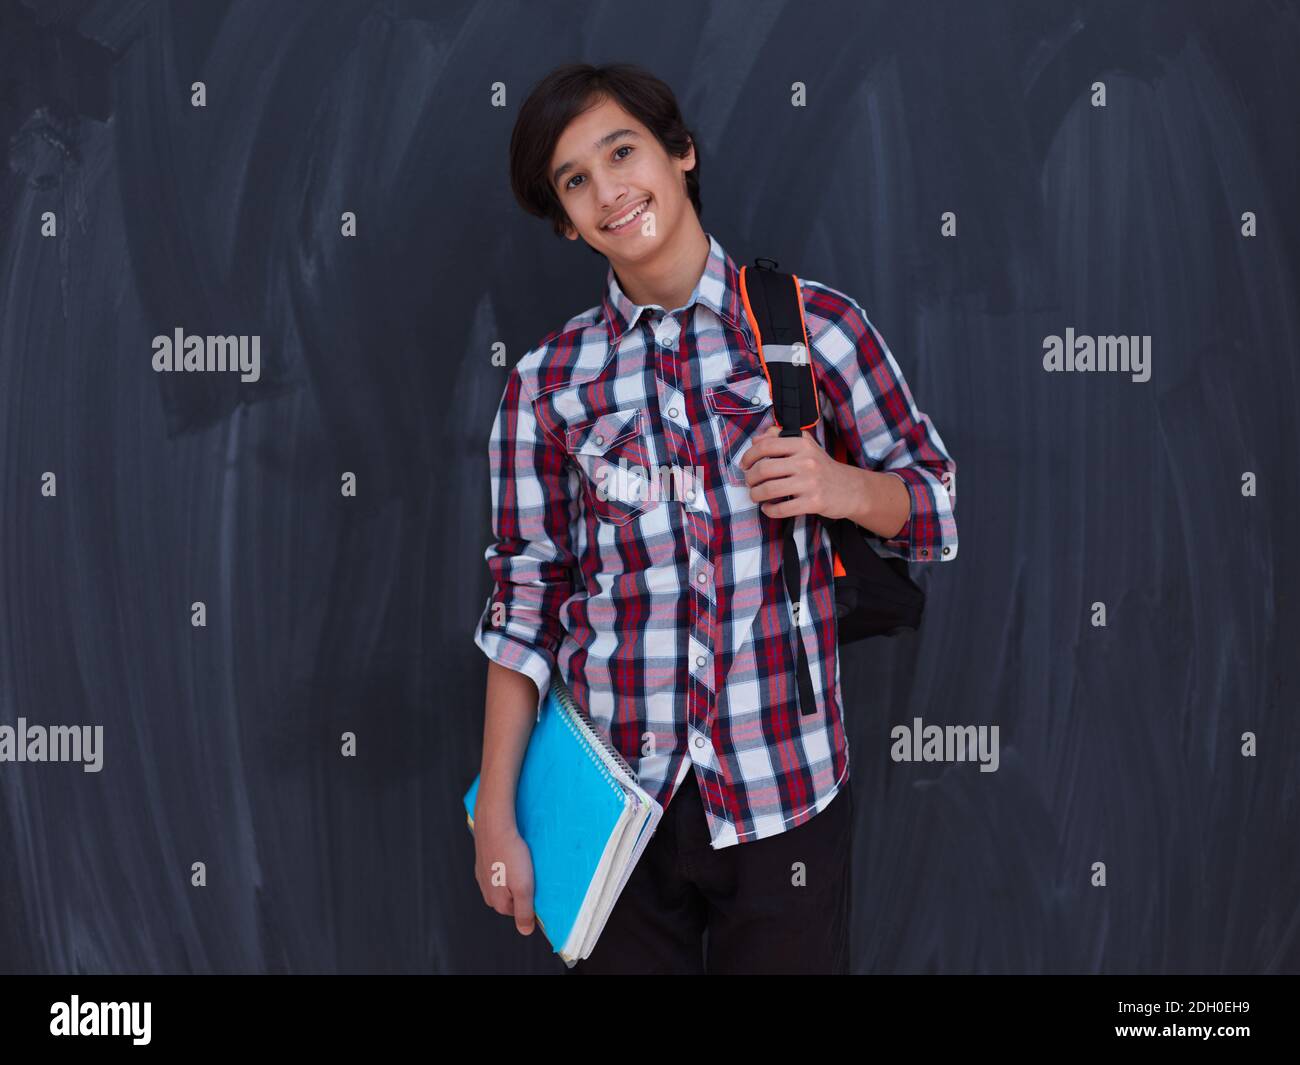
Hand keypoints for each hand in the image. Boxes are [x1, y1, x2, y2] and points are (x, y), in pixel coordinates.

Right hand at [473, 812, 536, 935]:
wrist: (495, 825)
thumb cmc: (511, 855)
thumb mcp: (524, 887)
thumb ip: (524, 912)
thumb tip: (526, 931)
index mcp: (497, 903)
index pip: (520, 912)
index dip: (531, 900)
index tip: (537, 886)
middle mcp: (487, 893)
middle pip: (511, 898)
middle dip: (522, 888)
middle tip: (530, 872)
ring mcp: (483, 877)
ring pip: (505, 883)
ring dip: (514, 875)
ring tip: (521, 861)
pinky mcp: (483, 862)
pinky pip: (499, 869)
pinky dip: (506, 864)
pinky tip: (512, 854)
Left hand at [739, 425, 868, 521]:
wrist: (850, 488)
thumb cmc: (822, 467)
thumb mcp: (805, 446)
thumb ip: (780, 438)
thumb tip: (756, 439)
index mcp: (802, 444)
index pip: (765, 445)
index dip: (749, 455)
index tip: (744, 464)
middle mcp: (806, 461)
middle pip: (763, 468)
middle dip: (750, 478)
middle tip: (749, 482)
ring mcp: (810, 483)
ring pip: (769, 489)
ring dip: (756, 494)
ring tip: (756, 495)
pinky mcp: (813, 502)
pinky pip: (782, 508)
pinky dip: (769, 510)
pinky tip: (768, 508)